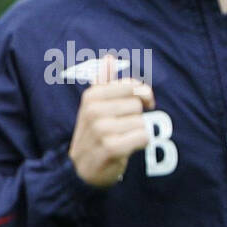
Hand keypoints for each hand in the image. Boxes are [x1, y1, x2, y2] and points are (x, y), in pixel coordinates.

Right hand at [69, 54, 154, 187]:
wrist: (82, 169)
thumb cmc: (94, 134)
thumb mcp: (94, 107)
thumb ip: (104, 83)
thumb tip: (110, 57)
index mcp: (92, 96)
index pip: (133, 86)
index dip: (143, 96)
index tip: (142, 104)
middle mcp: (94, 110)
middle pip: (138, 105)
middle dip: (137, 118)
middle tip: (124, 129)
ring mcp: (101, 129)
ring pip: (142, 122)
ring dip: (137, 133)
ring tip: (122, 139)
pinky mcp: (111, 148)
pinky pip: (143, 137)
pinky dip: (140, 144)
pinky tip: (127, 148)